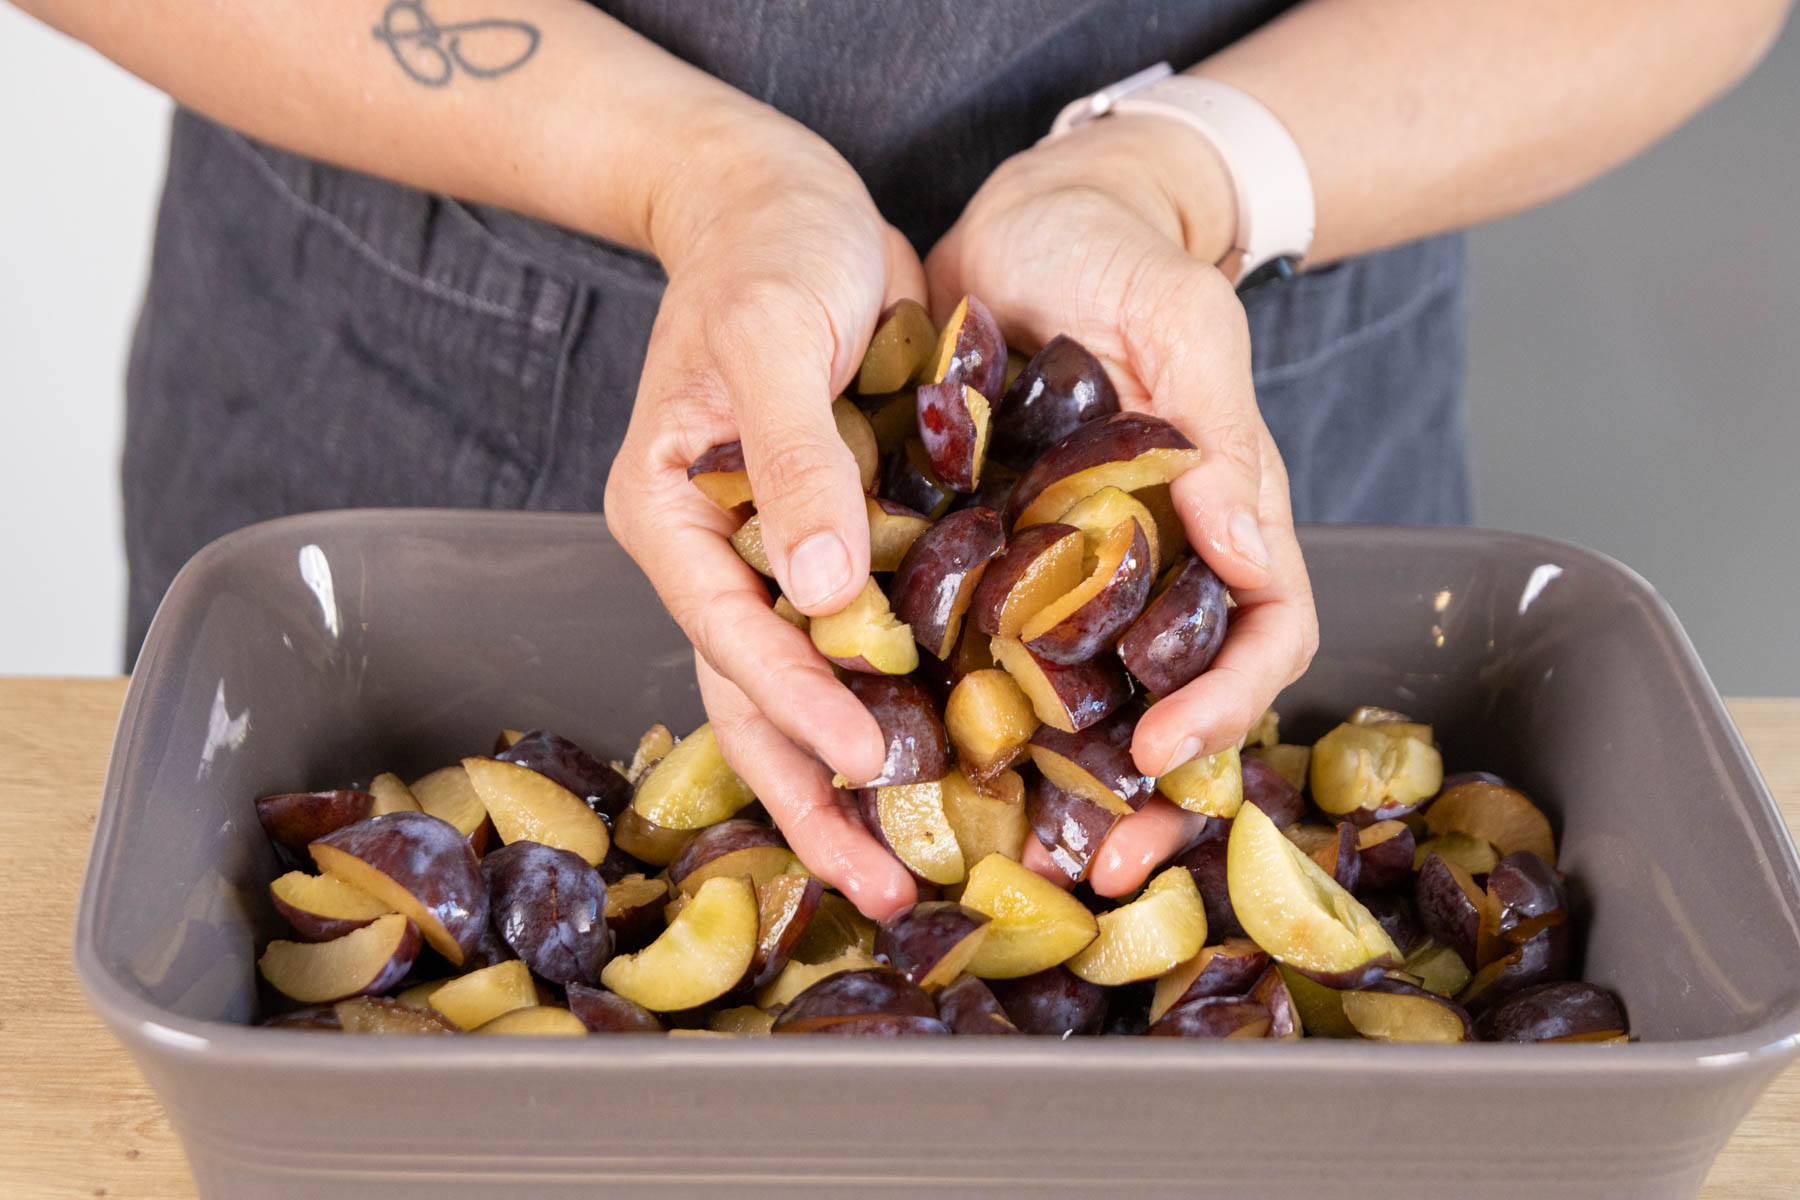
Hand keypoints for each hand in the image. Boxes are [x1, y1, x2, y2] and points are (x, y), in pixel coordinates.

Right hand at [604, 116, 923, 917]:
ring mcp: (778, 554)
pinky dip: (901, 703)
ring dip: (855, 780)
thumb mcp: (772, 338)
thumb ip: (791, 462)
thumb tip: (821, 589)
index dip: (800, 704)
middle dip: (816, 797)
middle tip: (882, 886)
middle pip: (757, 701)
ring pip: (808, 692)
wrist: (782, 200)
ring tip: (908, 870)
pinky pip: (864, 641)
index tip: (872, 759)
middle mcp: (721, 554)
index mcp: (673, 517)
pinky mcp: (841, 539)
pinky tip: (952, 763)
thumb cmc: (764, 250)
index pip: (733, 634)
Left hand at [926, 114, 1319, 897]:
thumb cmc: (1118, 254)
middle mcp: (1141, 566)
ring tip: (993, 853)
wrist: (1022, 220)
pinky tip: (902, 756)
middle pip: (1167, 704)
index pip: (1260, 637)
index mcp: (1213, 519)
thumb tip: (1251, 544)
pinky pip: (968, 649)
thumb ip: (1219, 436)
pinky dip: (950, 709)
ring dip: (1042, 785)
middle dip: (1141, 797)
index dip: (1230, 706)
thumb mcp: (1178, 323)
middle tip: (1090, 871)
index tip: (1168, 752)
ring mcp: (1058, 571)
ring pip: (1066, 701)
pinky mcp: (977, 558)